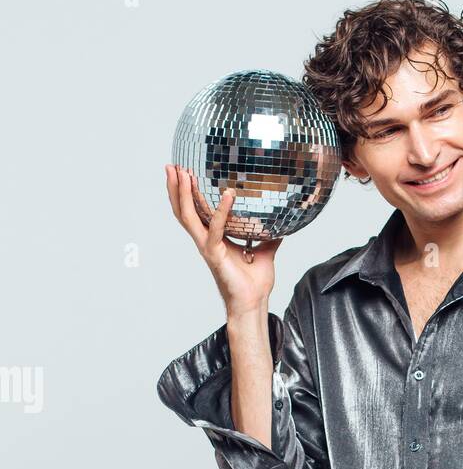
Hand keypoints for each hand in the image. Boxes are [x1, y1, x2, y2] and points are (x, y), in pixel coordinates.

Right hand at [165, 164, 281, 315]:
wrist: (254, 302)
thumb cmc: (255, 283)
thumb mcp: (266, 252)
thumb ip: (270, 236)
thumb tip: (283, 224)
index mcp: (214, 238)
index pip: (196, 211)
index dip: (188, 193)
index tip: (185, 172)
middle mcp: (206, 241)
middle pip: (183, 211)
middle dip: (175, 188)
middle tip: (172, 165)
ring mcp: (207, 247)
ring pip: (187, 217)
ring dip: (182, 194)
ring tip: (181, 173)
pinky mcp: (214, 254)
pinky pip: (215, 229)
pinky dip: (221, 211)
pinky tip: (228, 195)